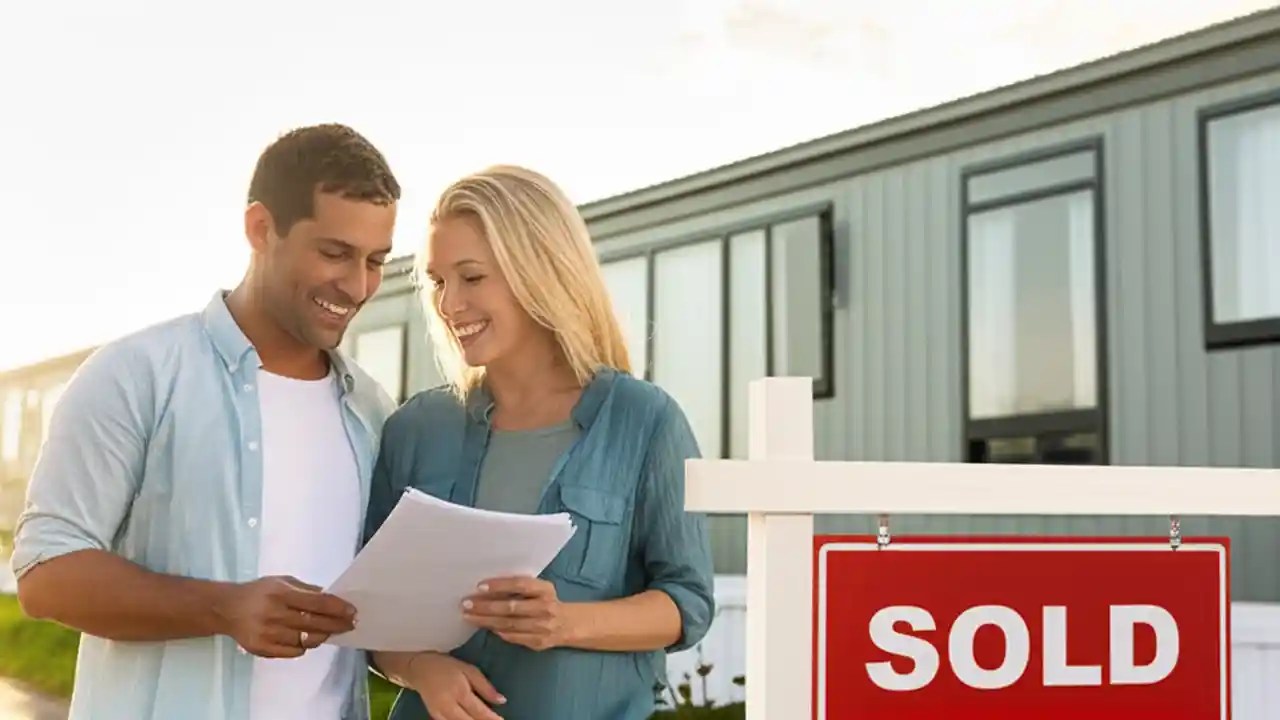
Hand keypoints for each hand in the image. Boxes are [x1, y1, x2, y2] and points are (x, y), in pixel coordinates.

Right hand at [214, 576, 355, 657]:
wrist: (226, 609)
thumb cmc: (259, 592)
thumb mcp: (281, 581)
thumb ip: (306, 589)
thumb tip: (331, 597)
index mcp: (281, 593)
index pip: (317, 602)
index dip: (338, 608)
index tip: (352, 611)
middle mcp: (275, 614)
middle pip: (315, 623)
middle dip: (337, 624)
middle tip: (351, 624)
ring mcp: (268, 634)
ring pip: (306, 640)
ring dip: (322, 636)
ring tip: (330, 631)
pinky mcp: (262, 649)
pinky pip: (293, 651)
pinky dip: (304, 646)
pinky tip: (308, 639)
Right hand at [406, 652, 504, 719]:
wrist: (419, 669)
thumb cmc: (447, 666)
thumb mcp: (469, 670)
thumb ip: (485, 686)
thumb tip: (501, 700)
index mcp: (460, 692)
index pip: (479, 711)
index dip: (492, 719)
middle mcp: (449, 706)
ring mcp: (440, 713)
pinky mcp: (435, 716)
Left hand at [462, 576, 575, 651]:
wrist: (568, 624)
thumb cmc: (546, 601)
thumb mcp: (539, 589)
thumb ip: (520, 588)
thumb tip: (487, 588)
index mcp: (545, 590)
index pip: (520, 584)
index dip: (500, 585)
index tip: (479, 586)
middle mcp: (546, 608)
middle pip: (511, 607)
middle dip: (486, 606)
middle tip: (466, 604)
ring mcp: (543, 627)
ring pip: (509, 624)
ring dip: (486, 621)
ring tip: (468, 616)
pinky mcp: (538, 642)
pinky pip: (513, 637)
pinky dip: (498, 632)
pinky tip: (485, 627)